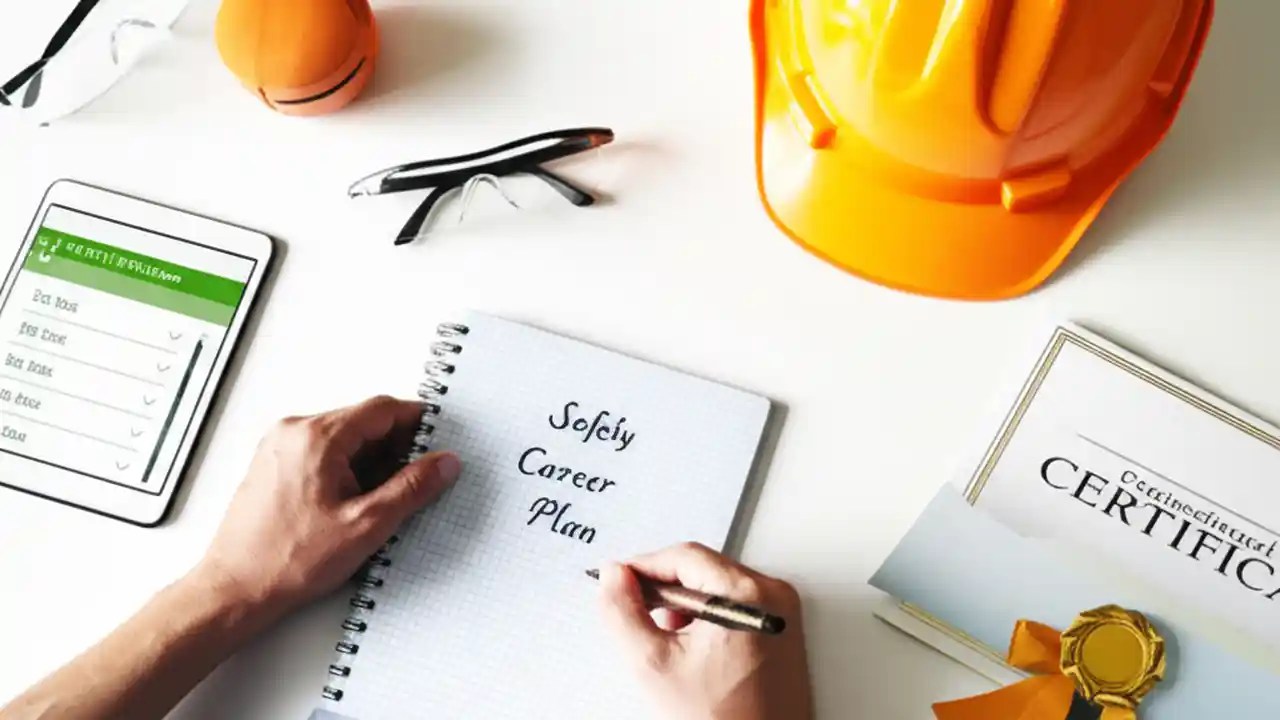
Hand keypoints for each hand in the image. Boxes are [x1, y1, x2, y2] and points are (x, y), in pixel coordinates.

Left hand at [194, 395, 460, 619]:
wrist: (236, 589)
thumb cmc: (288, 561)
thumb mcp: (366, 525)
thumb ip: (411, 488)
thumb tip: (443, 464)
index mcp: (317, 437)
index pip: (382, 409)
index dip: (417, 423)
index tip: (437, 442)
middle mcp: (294, 432)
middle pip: (362, 421)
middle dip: (394, 447)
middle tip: (415, 480)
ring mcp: (279, 446)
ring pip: (343, 438)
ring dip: (370, 460)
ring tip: (379, 500)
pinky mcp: (274, 464)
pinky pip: (322, 452)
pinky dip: (345, 468)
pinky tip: (353, 503)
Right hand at [598, 543, 812, 719]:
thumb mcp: (653, 664)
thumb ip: (623, 612)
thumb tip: (615, 576)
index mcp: (749, 595)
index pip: (685, 556)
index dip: (644, 565)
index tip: (617, 579)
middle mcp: (774, 597)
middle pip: (704, 568)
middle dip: (664, 587)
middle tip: (633, 608)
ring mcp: (782, 615)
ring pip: (718, 587)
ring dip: (684, 604)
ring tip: (664, 638)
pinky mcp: (781, 632)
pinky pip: (736, 607)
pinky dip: (707, 618)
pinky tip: (690, 647)